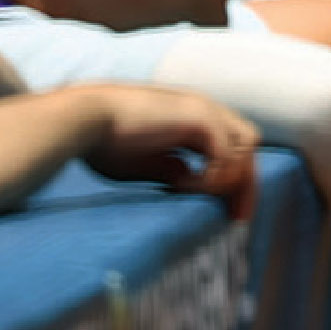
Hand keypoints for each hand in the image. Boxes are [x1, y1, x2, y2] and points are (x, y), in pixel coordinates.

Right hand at [82, 85, 259, 220]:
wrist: (82, 118)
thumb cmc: (103, 141)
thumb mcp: (144, 163)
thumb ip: (170, 169)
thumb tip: (190, 180)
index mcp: (194, 120)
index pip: (234, 151)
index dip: (235, 182)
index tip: (231, 214)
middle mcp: (206, 111)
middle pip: (248, 148)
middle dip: (246, 185)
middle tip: (237, 219)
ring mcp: (205, 110)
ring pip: (246, 148)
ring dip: (231, 178)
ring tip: (201, 196)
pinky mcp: (198, 117)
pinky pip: (225, 154)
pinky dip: (212, 176)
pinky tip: (181, 187)